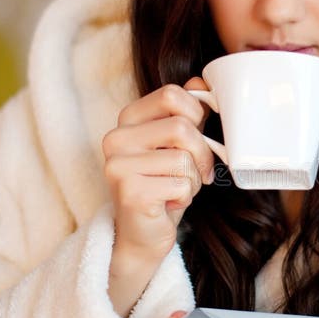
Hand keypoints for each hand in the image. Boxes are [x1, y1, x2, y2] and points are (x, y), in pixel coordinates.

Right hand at [102, 81, 214, 316]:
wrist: (143, 235)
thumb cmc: (163, 186)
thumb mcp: (177, 145)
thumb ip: (186, 113)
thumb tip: (201, 82)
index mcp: (128, 120)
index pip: (172, 95)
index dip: (196, 115)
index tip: (197, 139)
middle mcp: (116, 138)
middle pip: (182, 128)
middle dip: (202, 154)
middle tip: (197, 173)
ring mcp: (118, 165)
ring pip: (184, 159)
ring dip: (193, 180)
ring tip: (177, 189)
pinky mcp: (129, 191)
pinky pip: (181, 184)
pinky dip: (185, 197)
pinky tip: (168, 203)